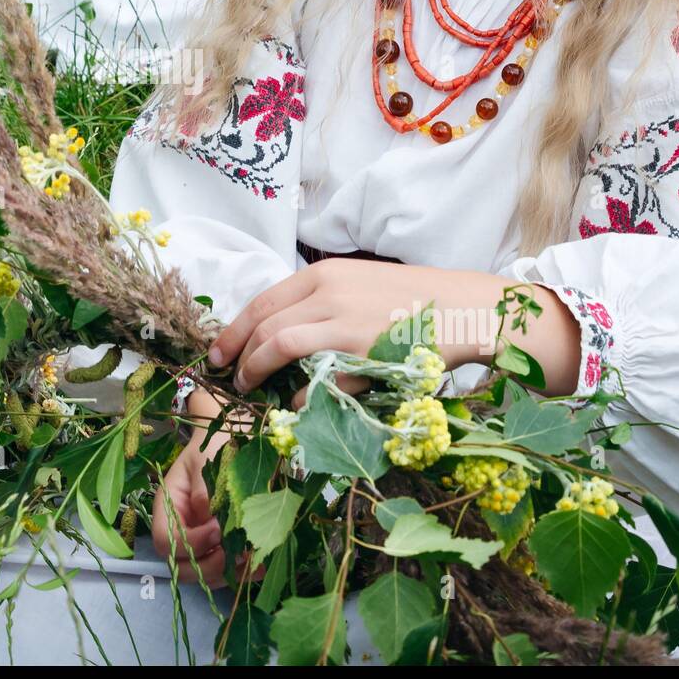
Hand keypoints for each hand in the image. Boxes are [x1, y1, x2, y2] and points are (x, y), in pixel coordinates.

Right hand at [152, 394, 257, 587]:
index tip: (215, 530)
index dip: (189, 543)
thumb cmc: (214, 445)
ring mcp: (200, 539)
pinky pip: (226, 570)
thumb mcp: (206, 460)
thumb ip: (205, 490)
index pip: (165, 540)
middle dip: (206, 567)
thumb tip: (209, 518)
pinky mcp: (221, 545)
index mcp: (169, 506)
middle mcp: (181, 528)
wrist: (231, 440)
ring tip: (250, 560)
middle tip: (232, 554)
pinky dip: (242, 573)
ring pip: (204, 573)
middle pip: (181, 566)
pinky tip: (259, 566)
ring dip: (226, 574)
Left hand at [209, 259, 423, 399]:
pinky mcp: (366, 357)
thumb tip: (277, 329)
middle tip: (229, 375)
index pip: (261, 302)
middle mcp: (329, 295)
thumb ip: (318, 300)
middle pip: (264, 326)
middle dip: (238, 354)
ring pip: (279, 347)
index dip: (233, 330)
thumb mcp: (356, 283)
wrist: (461, 307)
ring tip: (250, 387)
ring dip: (256, 371)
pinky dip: (299, 395)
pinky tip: (295, 403)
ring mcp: (346, 325)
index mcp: (324, 275)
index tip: (218, 351)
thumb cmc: (408, 297)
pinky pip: (318, 381)